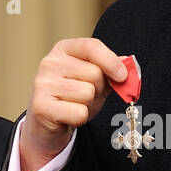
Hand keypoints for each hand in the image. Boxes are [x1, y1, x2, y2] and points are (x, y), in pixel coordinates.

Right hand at [19, 37, 126, 170]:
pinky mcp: (41, 105)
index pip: (91, 46)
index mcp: (63, 49)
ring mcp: (43, 83)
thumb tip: (129, 64)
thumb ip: (110, 70)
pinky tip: (68, 116)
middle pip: (94, 73)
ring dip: (88, 104)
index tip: (122, 76)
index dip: (111, 61)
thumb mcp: (93, 80)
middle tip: (85, 96)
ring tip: (75, 105)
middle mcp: (50, 62)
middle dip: (97, 89)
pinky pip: (79, 112)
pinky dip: (80, 118)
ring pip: (87, 93)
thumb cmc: (73, 97)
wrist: (48, 123)